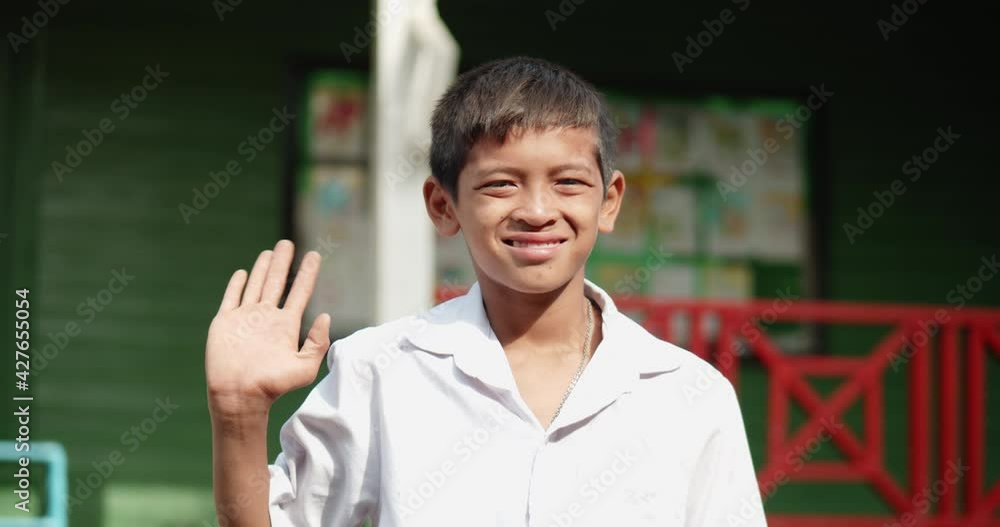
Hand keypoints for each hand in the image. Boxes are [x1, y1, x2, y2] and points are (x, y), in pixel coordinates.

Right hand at [205, 239, 330, 417]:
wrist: (239, 396)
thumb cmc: (272, 386)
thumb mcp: (304, 368)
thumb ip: (317, 343)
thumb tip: (325, 316)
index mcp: (286, 326)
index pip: (300, 292)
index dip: (308, 273)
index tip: (315, 255)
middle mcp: (267, 318)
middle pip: (277, 282)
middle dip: (283, 262)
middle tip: (288, 243)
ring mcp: (245, 318)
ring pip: (255, 285)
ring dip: (262, 268)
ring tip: (270, 252)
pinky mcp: (225, 322)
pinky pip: (231, 298)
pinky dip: (236, 284)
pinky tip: (242, 273)